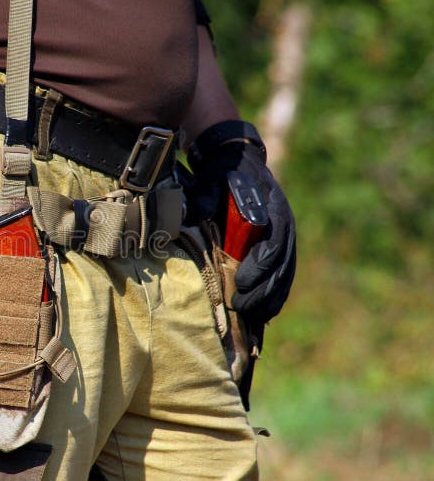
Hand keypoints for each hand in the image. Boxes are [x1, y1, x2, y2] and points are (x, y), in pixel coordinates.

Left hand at [188, 141, 295, 323]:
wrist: (237, 162)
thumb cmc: (222, 175)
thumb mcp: (212, 180)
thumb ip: (205, 197)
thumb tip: (194, 212)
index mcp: (271, 209)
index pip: (273, 244)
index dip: (259, 267)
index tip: (241, 284)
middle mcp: (283, 224)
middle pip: (281, 265)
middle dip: (263, 291)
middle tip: (241, 307)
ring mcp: (284, 236)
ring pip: (285, 274)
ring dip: (271, 298)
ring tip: (254, 317)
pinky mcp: (280, 246)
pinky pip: (283, 275)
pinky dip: (275, 295)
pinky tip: (264, 314)